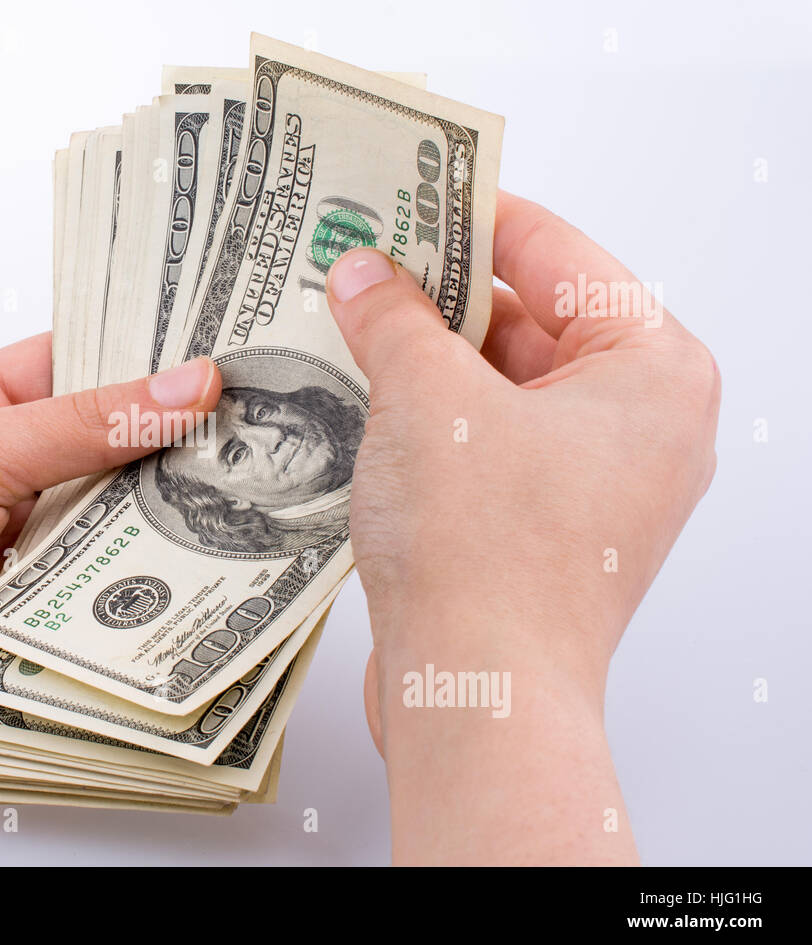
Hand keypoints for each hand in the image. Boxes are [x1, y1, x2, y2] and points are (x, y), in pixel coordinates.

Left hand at [0, 335, 218, 862]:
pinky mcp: (39, 624)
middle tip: (270, 424)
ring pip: (123, 529)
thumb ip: (82, 426)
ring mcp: (26, 552)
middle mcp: (11, 477)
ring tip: (258, 497)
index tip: (234, 340)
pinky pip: (109, 606)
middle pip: (117, 451)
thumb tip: (186, 386)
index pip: (85, 362)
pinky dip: (151, 597)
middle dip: (181, 444)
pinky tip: (208, 582)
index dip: (154, 352)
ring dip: (172, 523)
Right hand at [327, 191, 718, 862]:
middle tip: (364, 259)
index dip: (474, 214)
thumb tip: (366, 274)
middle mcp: (642, 424)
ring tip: (352, 323)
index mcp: (652, 371)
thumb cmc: (483, 556)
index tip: (409, 191)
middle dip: (441, 294)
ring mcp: (597, 482)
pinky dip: (434, 418)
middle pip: (533, 319)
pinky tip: (368, 400)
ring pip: (504, 386)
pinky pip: (489, 442)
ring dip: (429, 359)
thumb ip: (395, 317)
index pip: (560, 253)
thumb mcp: (426, 398)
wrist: (476, 694)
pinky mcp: (547, 527)